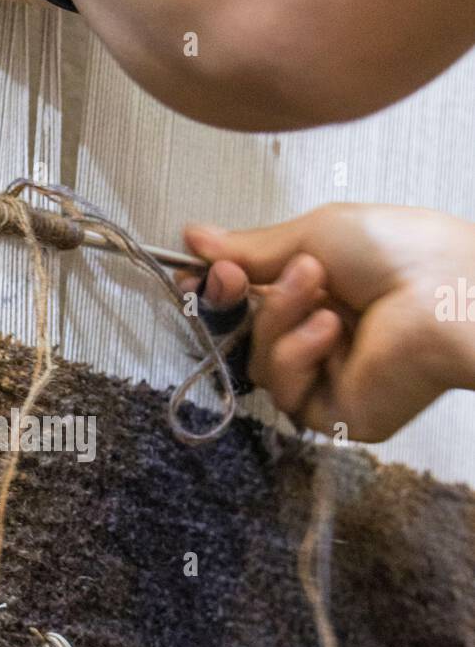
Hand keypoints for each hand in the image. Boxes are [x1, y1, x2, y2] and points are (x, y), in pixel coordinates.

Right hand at [175, 204, 474, 441]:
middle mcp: (321, 336)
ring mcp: (328, 377)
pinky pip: (285, 390)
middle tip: (237, 276)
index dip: (221, 288)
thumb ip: (251, 247)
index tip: (202, 270)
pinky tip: (330, 330)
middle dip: (237, 300)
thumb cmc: (403, 253)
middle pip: (247, 333)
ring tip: (316, 288)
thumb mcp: (314, 234)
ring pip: (260, 362)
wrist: (449, 292)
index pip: (250, 299)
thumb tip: (196, 238)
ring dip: (277, 320)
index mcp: (320, 292)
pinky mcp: (336, 413)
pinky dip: (298, 354)